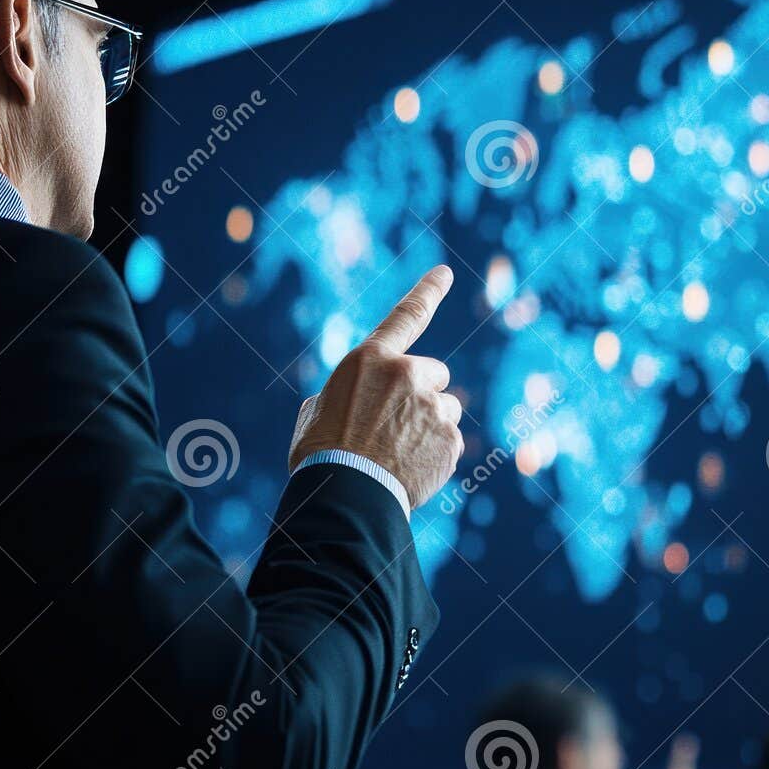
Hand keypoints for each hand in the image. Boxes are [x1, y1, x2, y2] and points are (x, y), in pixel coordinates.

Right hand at [288, 265, 463, 508]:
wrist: (344, 496)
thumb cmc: (320, 455)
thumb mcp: (318, 412)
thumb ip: (347, 394)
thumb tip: (354, 403)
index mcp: (370, 359)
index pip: (406, 315)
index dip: (428, 291)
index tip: (446, 272)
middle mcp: (407, 373)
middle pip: (434, 373)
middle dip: (422, 392)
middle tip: (396, 424)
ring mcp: (432, 405)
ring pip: (445, 409)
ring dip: (430, 424)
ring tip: (399, 453)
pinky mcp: (450, 439)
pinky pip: (449, 442)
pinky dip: (435, 456)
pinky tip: (410, 471)